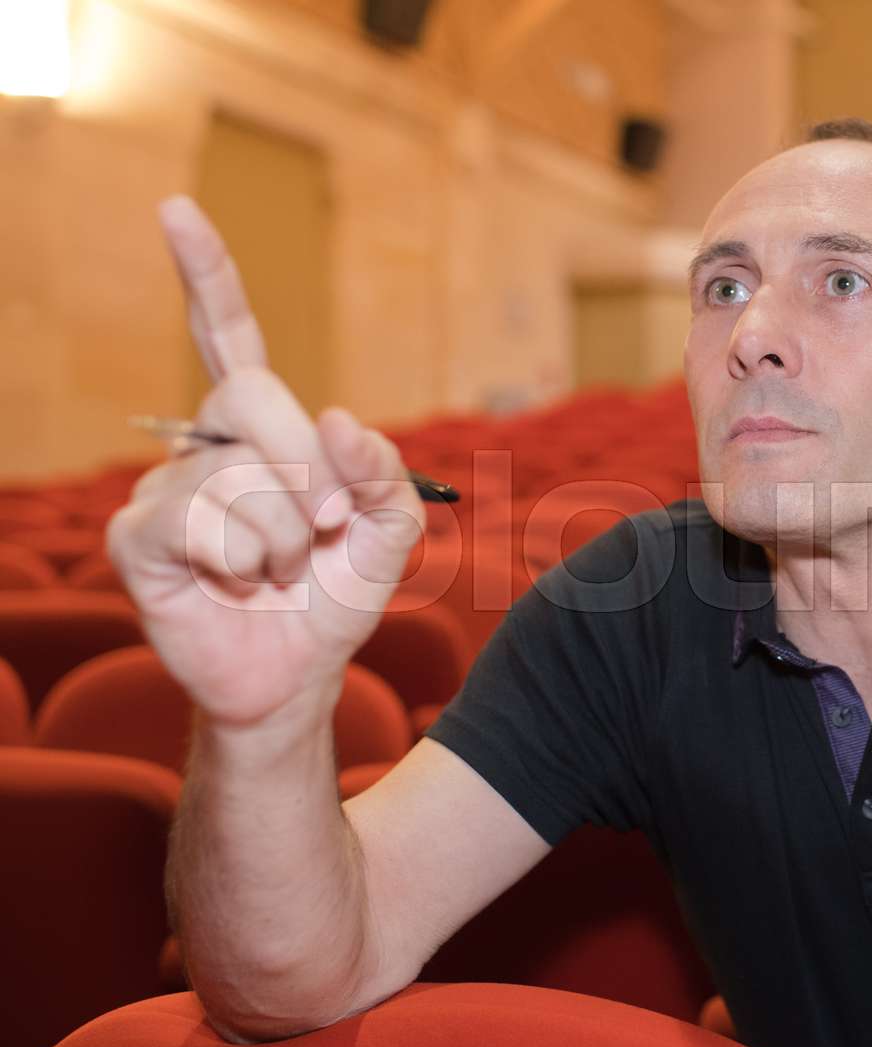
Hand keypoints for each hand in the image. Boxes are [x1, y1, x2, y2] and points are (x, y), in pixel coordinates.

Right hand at [106, 196, 425, 726]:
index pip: (229, 338)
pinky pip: (203, 520)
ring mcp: (164, 487)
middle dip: (309, 464)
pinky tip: (239, 582)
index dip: (207, 276)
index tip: (177, 209)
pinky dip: (247, 559)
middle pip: (251, 393)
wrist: (301, 672)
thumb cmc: (337, 594)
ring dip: (288, 533)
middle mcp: (205, 443)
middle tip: (325, 526)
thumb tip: (340, 417)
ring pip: (238, 471)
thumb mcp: (391, 531)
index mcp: (263, 430)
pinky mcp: (138, 538)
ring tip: (281, 567)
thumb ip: (385, 474)